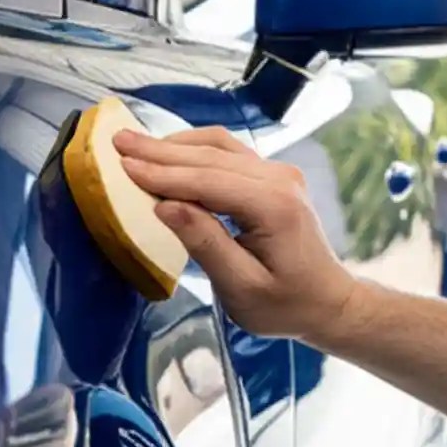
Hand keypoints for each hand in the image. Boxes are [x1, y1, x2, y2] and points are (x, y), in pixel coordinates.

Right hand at [114, 127, 358, 338]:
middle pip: (210, 156)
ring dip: (174, 145)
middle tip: (118, 141)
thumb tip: (165, 205)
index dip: (162, 172)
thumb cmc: (284, 305)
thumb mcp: (241, 287)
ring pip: (218, 147)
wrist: (328, 302)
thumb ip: (205, 244)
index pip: (206, 180)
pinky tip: (168, 152)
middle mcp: (279, 179)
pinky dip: (193, 150)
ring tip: (135, 143)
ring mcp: (278, 173)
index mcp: (273, 206)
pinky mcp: (273, 176)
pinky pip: (228, 152)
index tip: (123, 165)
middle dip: (160, 150)